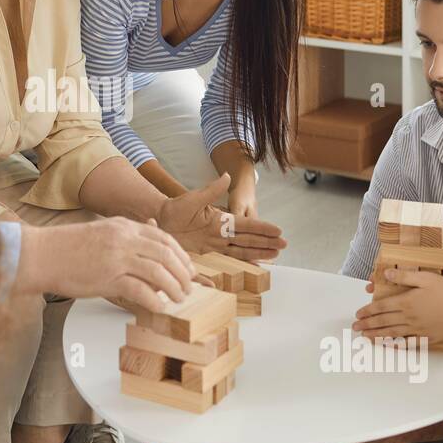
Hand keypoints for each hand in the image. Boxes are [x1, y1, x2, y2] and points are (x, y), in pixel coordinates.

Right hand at [15, 217, 193, 312]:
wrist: (40, 255)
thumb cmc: (67, 247)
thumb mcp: (101, 232)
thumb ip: (125, 237)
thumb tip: (149, 246)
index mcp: (123, 226)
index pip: (164, 238)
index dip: (181, 255)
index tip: (188, 269)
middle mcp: (124, 239)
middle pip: (167, 255)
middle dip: (183, 273)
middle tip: (188, 287)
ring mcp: (117, 258)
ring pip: (159, 273)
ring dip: (174, 288)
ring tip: (178, 299)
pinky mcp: (108, 279)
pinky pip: (141, 291)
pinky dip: (154, 301)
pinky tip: (159, 308)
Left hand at [155, 173, 285, 261]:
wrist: (159, 219)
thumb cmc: (175, 207)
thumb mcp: (193, 198)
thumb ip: (212, 190)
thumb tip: (227, 176)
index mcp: (220, 219)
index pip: (245, 225)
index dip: (262, 228)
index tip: (278, 230)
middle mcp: (221, 232)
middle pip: (248, 239)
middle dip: (266, 243)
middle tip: (283, 246)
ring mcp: (214, 243)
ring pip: (241, 250)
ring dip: (258, 253)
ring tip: (274, 255)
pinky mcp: (206, 253)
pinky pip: (225, 259)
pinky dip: (238, 264)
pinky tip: (249, 266)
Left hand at [352, 269, 442, 342]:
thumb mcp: (425, 277)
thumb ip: (404, 276)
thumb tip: (386, 273)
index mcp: (405, 302)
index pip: (381, 307)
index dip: (367, 311)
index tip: (358, 314)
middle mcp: (408, 317)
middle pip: (382, 321)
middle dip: (367, 324)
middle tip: (355, 328)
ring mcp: (416, 329)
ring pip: (392, 333)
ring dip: (376, 335)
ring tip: (365, 337)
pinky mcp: (427, 337)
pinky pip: (408, 343)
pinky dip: (397, 345)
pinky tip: (389, 346)